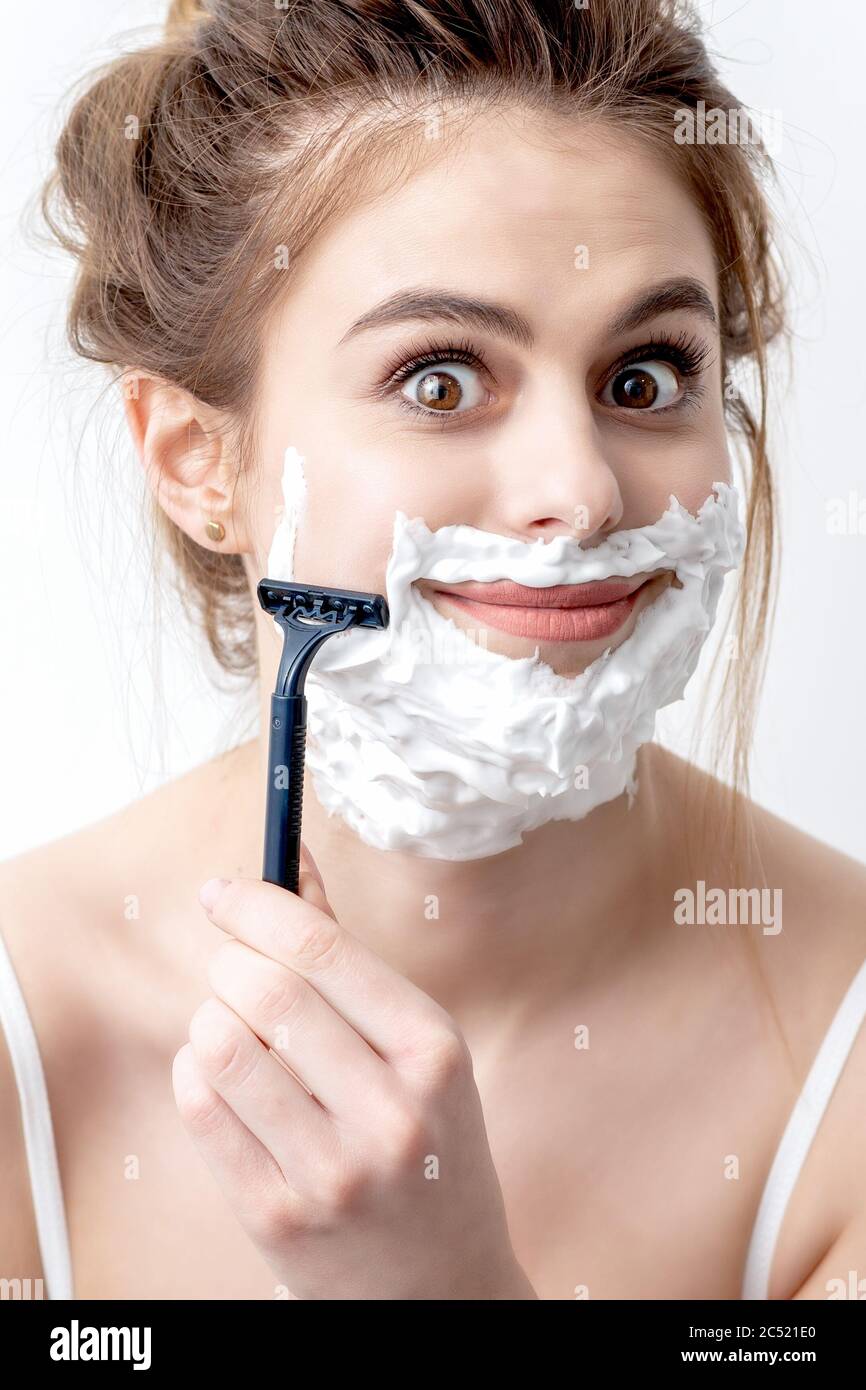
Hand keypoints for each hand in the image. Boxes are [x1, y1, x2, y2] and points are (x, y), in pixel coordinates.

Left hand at [171, 850, 536, 1299]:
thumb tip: (292, 858)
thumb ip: (348, 952)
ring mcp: (332, 1171)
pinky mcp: (278, 1218)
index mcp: (434, 1051)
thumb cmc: (428, 1139)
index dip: (256, 905)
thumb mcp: (418, 1046)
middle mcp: (389, 1111)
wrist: (442, 1286)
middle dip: (229, 961)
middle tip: (229, 964)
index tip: (221, 892)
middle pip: (266, 991)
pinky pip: (201, 1112)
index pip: (322, 949)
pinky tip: (217, 1073)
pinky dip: (194, 1073)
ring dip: (209, 1018)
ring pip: (222, 1048)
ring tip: (229, 1025)